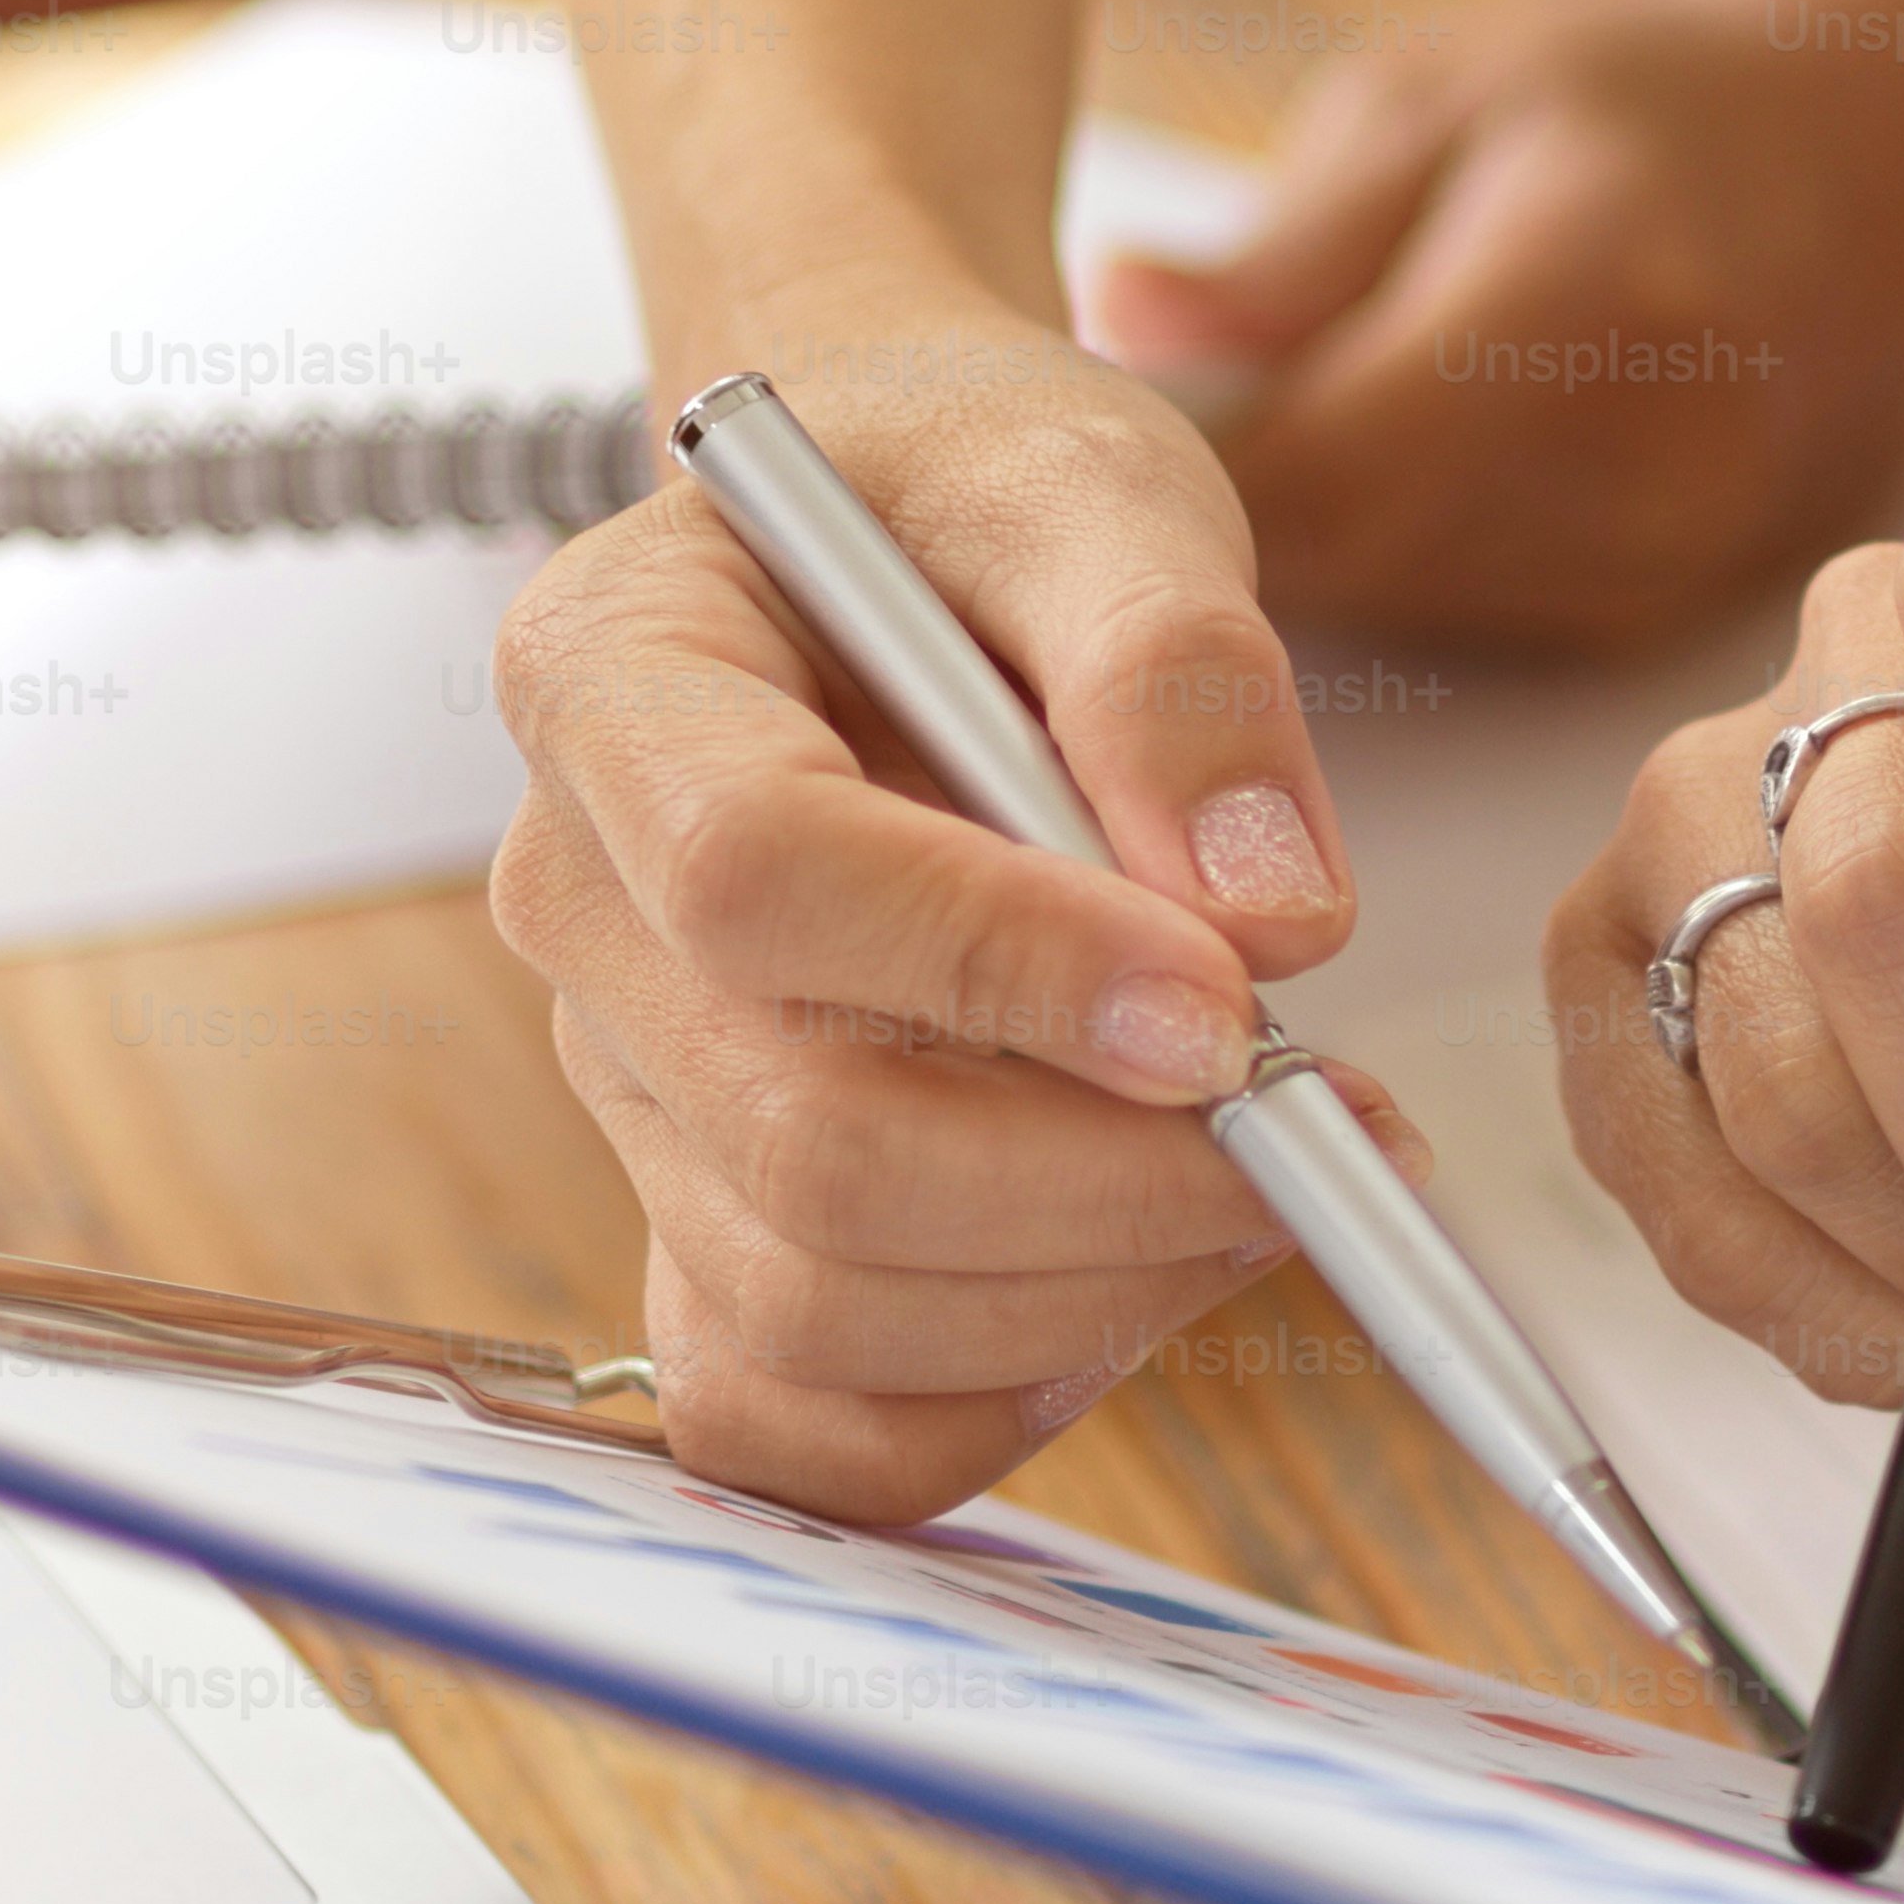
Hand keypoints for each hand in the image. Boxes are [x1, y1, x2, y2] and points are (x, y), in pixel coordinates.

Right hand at [483, 307, 1369, 1517]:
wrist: (895, 549)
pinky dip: (988, 1403)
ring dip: (1090, 1287)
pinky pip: (793, 1414)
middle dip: (1101, 1177)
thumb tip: (1271, 916)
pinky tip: (1138, 1280)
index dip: (999, 967)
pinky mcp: (699, 1216)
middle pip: (802, 1136)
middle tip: (1325, 1125)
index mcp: (611, 679)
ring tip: (1278, 1174)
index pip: (760, 874)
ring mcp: (630, 1084)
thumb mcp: (1091, 488)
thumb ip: (1180, 669)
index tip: (1227, 1002)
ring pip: (816, 1301)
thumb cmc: (966, 501)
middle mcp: (579, 903)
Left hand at [1096, 0, 1903, 654]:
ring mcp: (1675, 560)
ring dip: (1301, 562)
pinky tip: (1380, 482)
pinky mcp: (1673, 617)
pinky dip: (1398, 571)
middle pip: (1343, 568)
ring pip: (1400, 618)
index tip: (1057, 447)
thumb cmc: (1659, 89)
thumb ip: (1288, 246)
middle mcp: (1643, 462)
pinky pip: (1473, 627)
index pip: (1312, 468)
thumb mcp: (1449, 97)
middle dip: (1209, 532)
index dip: (1164, 484)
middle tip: (1100, 472)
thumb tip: (1114, 321)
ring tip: (1244, 453)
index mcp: (1579, 299)